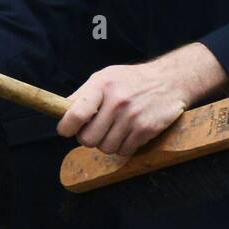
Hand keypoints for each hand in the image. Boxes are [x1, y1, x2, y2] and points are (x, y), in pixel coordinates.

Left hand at [57, 44, 225, 156]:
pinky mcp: (147, 128)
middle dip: (88, 139)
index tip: (67, 130)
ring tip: (114, 130)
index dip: (66, 128)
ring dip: (107, 144)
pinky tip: (128, 133)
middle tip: (96, 130)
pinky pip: (124, 151)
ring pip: (105, 148)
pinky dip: (123, 147)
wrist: (169, 80)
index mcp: (101, 85)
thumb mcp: (104, 77)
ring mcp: (133, 116)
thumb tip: (59, 112)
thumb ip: (82, 95)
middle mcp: (117, 101)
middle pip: (88, 139)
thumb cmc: (130, 80)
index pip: (75, 115)